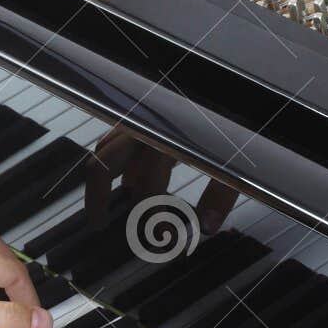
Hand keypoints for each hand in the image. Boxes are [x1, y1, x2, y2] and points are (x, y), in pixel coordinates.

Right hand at [87, 127, 239, 233]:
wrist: (225, 89)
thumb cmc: (226, 117)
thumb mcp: (231, 156)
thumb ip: (220, 192)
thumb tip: (207, 226)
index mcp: (163, 140)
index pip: (146, 189)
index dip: (152, 219)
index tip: (163, 238)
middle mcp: (143, 128)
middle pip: (101, 165)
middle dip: (96, 199)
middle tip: (99, 224)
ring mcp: (138, 120)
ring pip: (103, 151)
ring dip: (103, 181)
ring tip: (107, 207)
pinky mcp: (140, 116)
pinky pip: (118, 141)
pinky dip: (119, 163)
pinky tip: (131, 183)